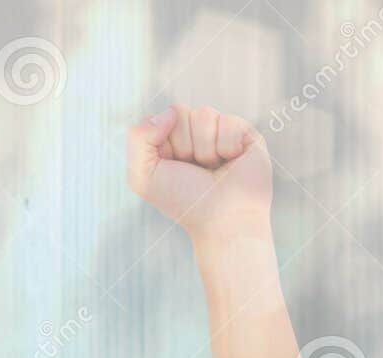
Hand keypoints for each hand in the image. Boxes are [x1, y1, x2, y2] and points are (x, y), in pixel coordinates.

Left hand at [126, 104, 271, 237]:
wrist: (221, 220)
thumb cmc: (183, 202)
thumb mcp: (143, 176)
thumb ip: (138, 138)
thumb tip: (168, 112)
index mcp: (169, 142)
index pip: (160, 118)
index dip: (163, 143)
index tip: (172, 168)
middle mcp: (194, 134)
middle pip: (179, 111)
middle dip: (183, 145)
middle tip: (194, 170)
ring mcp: (219, 131)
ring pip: (204, 113)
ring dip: (204, 149)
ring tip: (213, 169)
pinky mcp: (244, 132)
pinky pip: (228, 121)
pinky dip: (227, 146)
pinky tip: (231, 162)